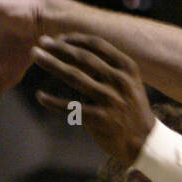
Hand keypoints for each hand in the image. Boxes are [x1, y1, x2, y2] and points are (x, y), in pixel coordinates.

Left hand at [32, 34, 154, 162]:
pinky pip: (71, 107)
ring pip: (74, 76)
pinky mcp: (99, 119)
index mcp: (126, 67)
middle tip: (40, 43)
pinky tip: (40, 96)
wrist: (145, 142)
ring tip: (36, 56)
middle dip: (59, 47)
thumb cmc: (132, 110)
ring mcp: (109, 100)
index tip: (58, 38)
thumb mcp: (129, 83)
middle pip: (82, 57)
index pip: (96, 45)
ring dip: (51, 63)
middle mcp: (118, 81)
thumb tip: (77, 51)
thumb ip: (109, 68)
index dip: (74, 39)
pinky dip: (52, 101)